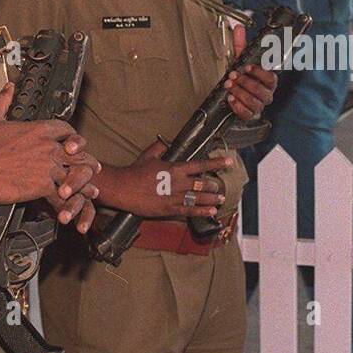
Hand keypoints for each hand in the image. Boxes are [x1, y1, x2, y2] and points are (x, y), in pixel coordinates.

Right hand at [0, 85, 100, 228]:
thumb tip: (8, 86)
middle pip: (79, 153)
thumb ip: (2, 101)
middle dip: (86, 161)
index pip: (67, 130)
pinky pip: (63, 195)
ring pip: (76, 174)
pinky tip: (72, 206)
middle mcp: (48, 147)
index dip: (73, 137)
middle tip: (93, 167)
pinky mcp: (43, 186)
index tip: (75, 144)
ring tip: (90, 189)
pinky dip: (69, 201)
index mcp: (39, 130)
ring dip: (84, 183)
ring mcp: (48, 167)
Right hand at [97, 142, 231, 218]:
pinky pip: (189, 211)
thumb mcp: (148, 155)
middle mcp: (178, 182)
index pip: (200, 164)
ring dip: (211, 198)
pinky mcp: (169, 209)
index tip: (229, 162)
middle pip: (202, 183)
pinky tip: (212, 212)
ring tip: (221, 199)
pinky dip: (202, 211)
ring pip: (198, 197)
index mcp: (175, 168)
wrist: (123, 187)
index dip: (216, 163)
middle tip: (220, 186)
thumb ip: (160, 148)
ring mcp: (174, 196)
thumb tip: (166, 141)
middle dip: (214, 185)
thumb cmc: (135, 171)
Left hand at [225, 23, 275, 118]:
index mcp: (268, 81)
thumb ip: (241, 45)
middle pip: (261, 91)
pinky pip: (247, 114)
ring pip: (254, 102)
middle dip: (245, 82)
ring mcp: (259, 106)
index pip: (271, 78)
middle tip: (233, 76)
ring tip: (230, 86)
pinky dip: (238, 106)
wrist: (234, 94)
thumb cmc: (242, 78)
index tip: (247, 67)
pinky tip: (231, 99)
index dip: (259, 73)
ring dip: (240, 93)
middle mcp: (266, 94)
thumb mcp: (241, 60)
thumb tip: (239, 28)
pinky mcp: (249, 115)